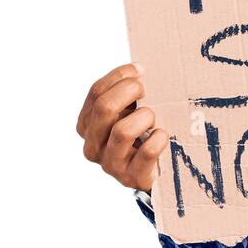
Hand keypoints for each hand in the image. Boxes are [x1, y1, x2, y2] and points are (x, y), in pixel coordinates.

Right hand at [76, 62, 168, 189]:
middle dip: (129, 90)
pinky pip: (147, 152)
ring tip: (153, 118)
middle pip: (104, 107)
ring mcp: (110, 165)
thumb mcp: (126, 111)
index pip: (96, 92)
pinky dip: (159, 139)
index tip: (140, 69)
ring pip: (122, 131)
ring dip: (144, 117)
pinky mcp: (131, 178)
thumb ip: (125, 92)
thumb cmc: (139, 134)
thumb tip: (139, 70)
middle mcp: (92, 146)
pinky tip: (161, 135)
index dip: (119, 75)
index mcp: (86, 125)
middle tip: (146, 90)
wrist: (152, 172)